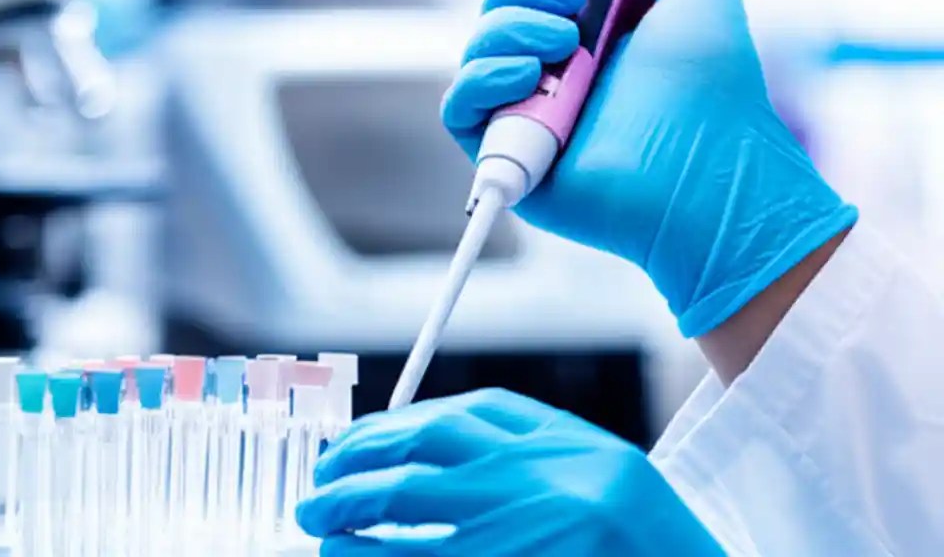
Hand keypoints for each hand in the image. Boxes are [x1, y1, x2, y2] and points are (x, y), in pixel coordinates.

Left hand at [296, 389, 723, 555]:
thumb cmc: (642, 545)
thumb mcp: (594, 476)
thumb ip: (525, 450)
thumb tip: (424, 442)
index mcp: (571, 445)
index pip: (467, 415)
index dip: (400, 424)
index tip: (360, 440)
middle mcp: (545, 477)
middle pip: (426, 446)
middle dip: (359, 457)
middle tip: (319, 477)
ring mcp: (523, 529)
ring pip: (410, 497)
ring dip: (350, 502)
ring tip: (316, 514)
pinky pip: (423, 555)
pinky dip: (373, 552)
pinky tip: (346, 552)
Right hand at [442, 0, 856, 336]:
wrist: (704, 174)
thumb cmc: (713, 95)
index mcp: (594, 25)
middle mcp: (555, 65)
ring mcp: (529, 110)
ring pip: (476, 46)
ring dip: (511, 28)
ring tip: (565, 47)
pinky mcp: (508, 154)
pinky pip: (458, 106)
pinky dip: (482, 81)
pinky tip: (528, 78)